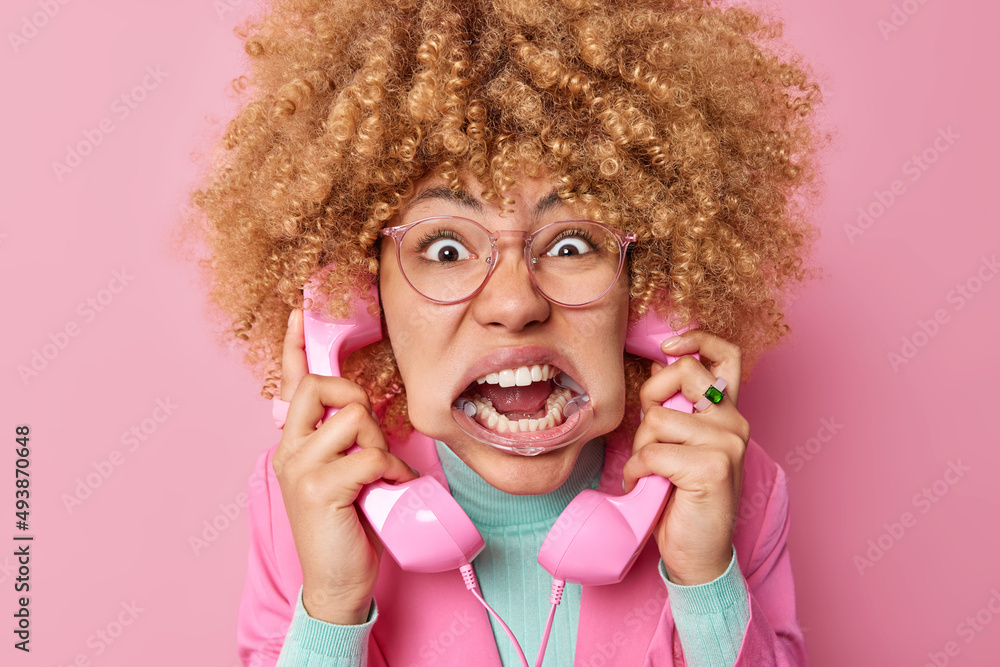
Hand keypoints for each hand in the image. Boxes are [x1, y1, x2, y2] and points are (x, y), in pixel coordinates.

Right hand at [272, 309, 418, 623]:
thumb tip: (366, 414)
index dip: (296, 346)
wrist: (337, 582)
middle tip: (370, 437)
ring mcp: (299, 468)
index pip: (291, 385)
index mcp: (293, 443)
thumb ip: (346, 444)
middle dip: (356, 399)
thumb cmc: (347, 526)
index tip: (299, 311)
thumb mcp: (344, 476)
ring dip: (379, 443)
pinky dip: (390, 470)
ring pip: (353, 419)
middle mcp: (288, 450)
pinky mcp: (320, 488)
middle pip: (323, 387)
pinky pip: (369, 456)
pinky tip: (387, 488)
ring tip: (380, 472)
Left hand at [623, 330, 748, 585]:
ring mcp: (728, 444)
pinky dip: (638, 470)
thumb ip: (675, 407)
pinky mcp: (713, 468)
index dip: (697, 338)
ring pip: (658, 418)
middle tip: (649, 437)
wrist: (698, 554)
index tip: (668, 347)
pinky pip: (653, 451)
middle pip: (682, 374)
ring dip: (641, 447)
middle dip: (650, 400)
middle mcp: (734, 423)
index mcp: (728, 414)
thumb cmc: (681, 498)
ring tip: (650, 471)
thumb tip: (659, 366)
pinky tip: (646, 486)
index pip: (725, 355)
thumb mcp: (677, 444)